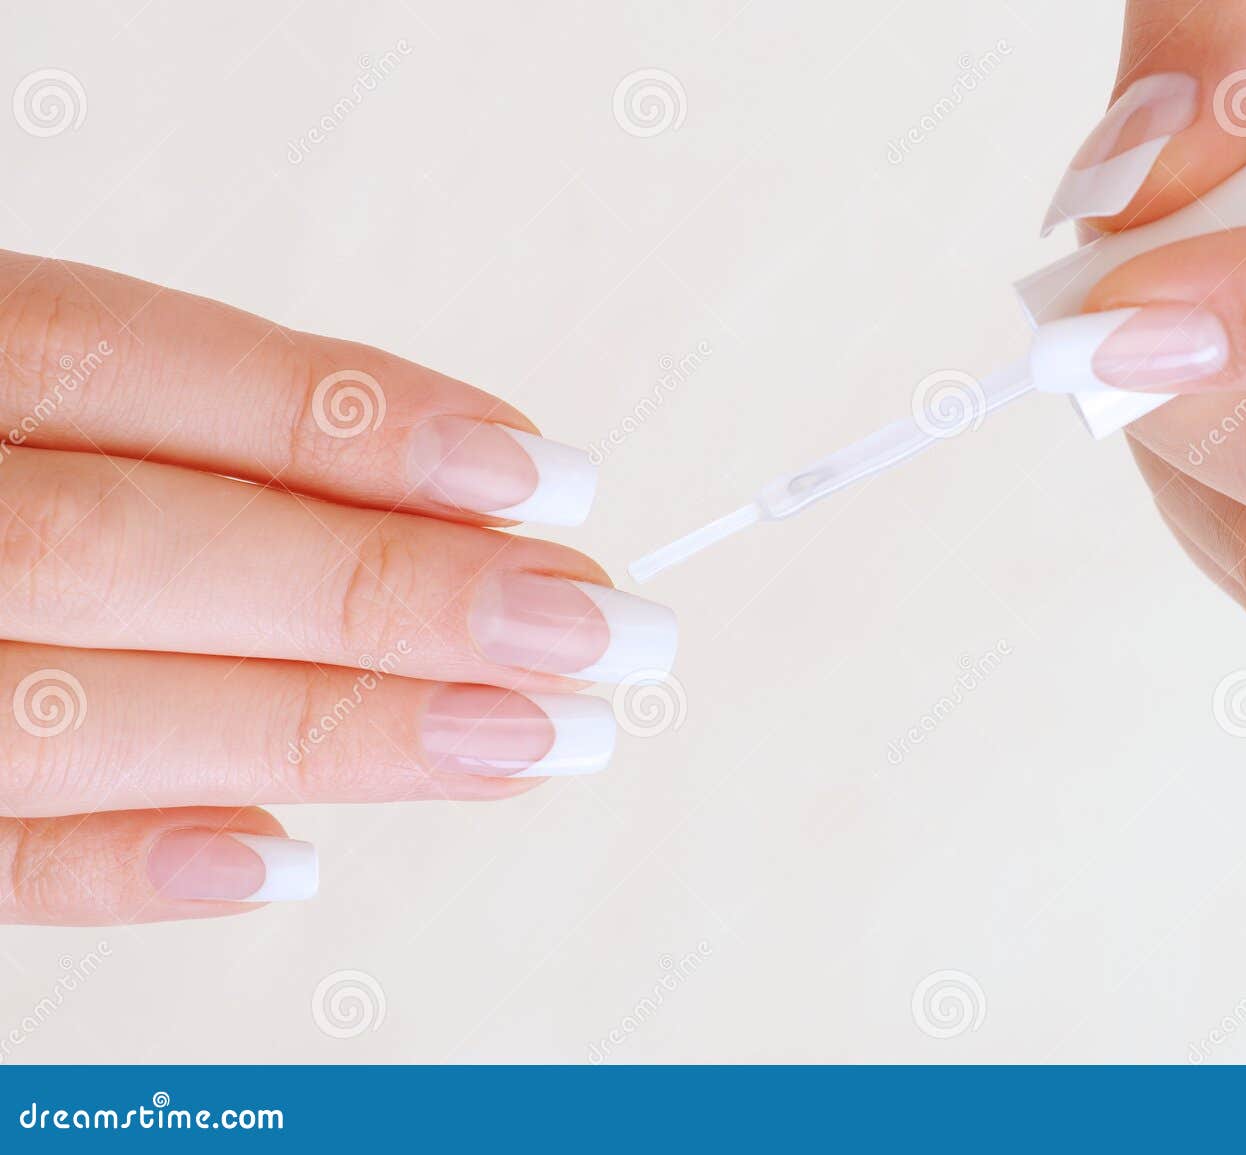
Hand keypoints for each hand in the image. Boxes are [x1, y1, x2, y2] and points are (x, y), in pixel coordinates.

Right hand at [0, 251, 674, 924]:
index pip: (132, 360)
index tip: (547, 480)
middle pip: (133, 543)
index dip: (346, 419)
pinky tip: (291, 865)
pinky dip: (127, 866)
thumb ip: (190, 428)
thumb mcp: (24, 377)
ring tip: (537, 740)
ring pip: (78, 707)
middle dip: (391, 592)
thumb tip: (450, 495)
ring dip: (330, 728)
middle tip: (604, 629)